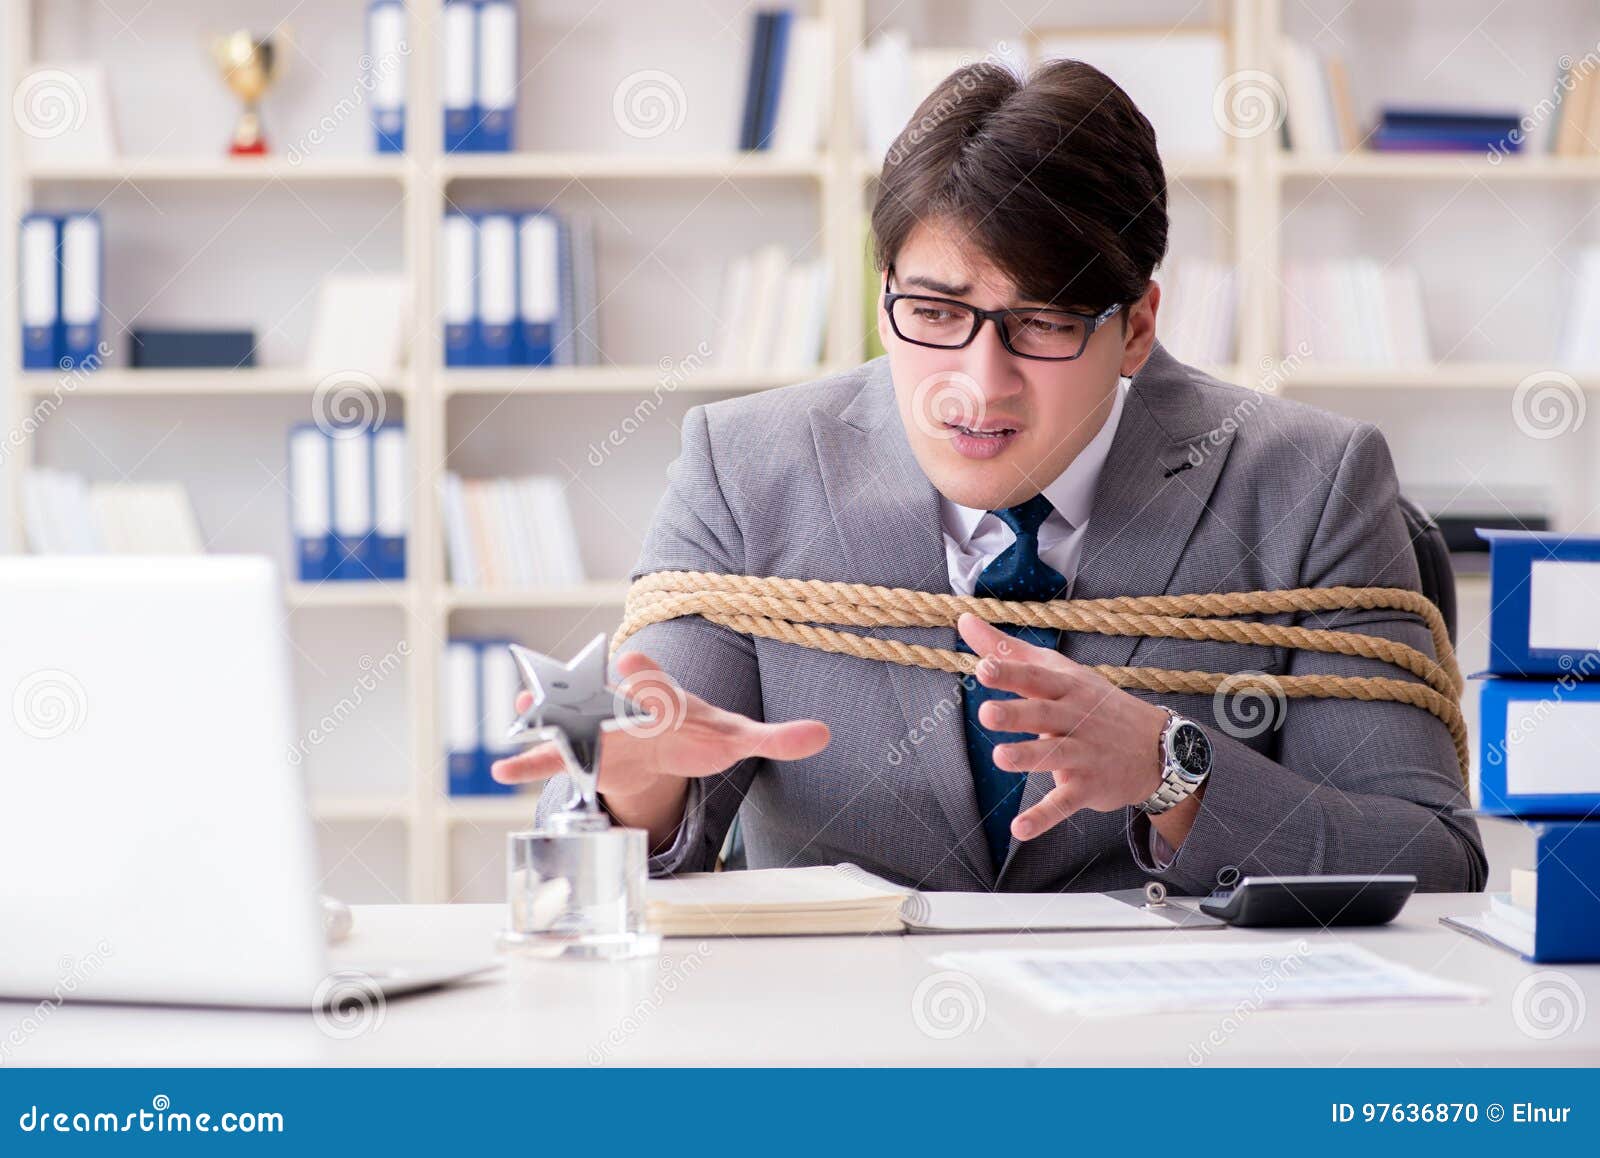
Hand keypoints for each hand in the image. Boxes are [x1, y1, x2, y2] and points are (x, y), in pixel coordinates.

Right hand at [490, 650, 830, 807]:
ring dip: (544, 716)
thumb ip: (778, 737)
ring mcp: (595, 725)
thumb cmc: (700, 733)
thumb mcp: (738, 737)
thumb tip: (825, 735)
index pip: (648, 678)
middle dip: (585, 695)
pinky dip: (527, 760)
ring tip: (522, 718)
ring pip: (566, 716)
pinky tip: (502, 768)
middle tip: (568, 691)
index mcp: (659, 690)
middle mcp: (621, 699)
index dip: (643, 679)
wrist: (665, 742)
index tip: (634, 671)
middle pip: (599, 694)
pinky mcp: (578, 754)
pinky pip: (549, 756)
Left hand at [957, 612, 1170, 840]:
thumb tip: (965, 620)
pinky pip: (1063, 803)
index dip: (1011, 673)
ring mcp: (1084, 753)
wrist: (1158, 747)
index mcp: (1066, 688)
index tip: (984, 667)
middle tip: (987, 713)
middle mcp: (1076, 718)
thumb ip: (1009, 651)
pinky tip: (1019, 830)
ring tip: (1000, 758)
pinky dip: (1043, 817)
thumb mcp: (1058, 671)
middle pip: (1044, 714)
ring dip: (1029, 757)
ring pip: (1054, 755)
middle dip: (1017, 713)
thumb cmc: (1093, 703)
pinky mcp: (1088, 787)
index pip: (1037, 678)